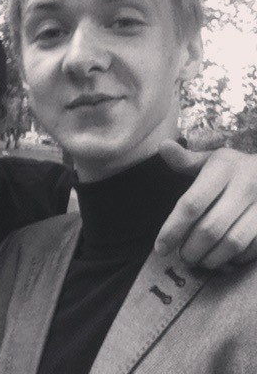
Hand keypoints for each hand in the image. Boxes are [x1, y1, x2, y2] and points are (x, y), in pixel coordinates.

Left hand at [154, 139, 256, 268]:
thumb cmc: (235, 169)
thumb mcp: (211, 160)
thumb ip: (185, 160)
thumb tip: (163, 146)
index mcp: (223, 168)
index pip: (191, 204)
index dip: (173, 229)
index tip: (160, 248)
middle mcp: (246, 184)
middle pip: (210, 228)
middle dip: (191, 248)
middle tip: (182, 257)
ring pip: (233, 243)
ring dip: (212, 258)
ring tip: (200, 261)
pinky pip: (253, 249)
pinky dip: (236, 259)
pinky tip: (225, 259)